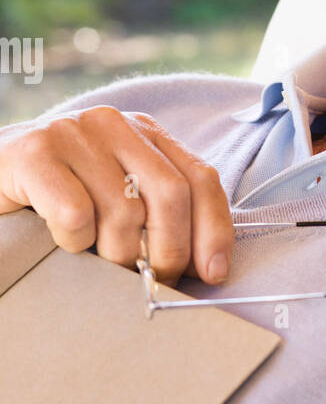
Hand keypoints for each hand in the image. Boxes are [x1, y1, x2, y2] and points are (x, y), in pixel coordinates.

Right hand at [0, 107, 233, 285]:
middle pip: (171, 194)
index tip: (212, 273)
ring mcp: (72, 132)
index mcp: (144, 133)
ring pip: (124, 211)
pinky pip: (76, 215)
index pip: (201, 178)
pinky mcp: (33, 152)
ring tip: (100, 260)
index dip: (213, 230)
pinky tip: (62, 240)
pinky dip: (75, 243)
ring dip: (117, 254)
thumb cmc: (57, 201)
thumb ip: (161, 218)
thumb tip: (208, 267)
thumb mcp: (118, 203)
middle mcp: (113, 124)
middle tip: (152, 280)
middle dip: (169, 251)